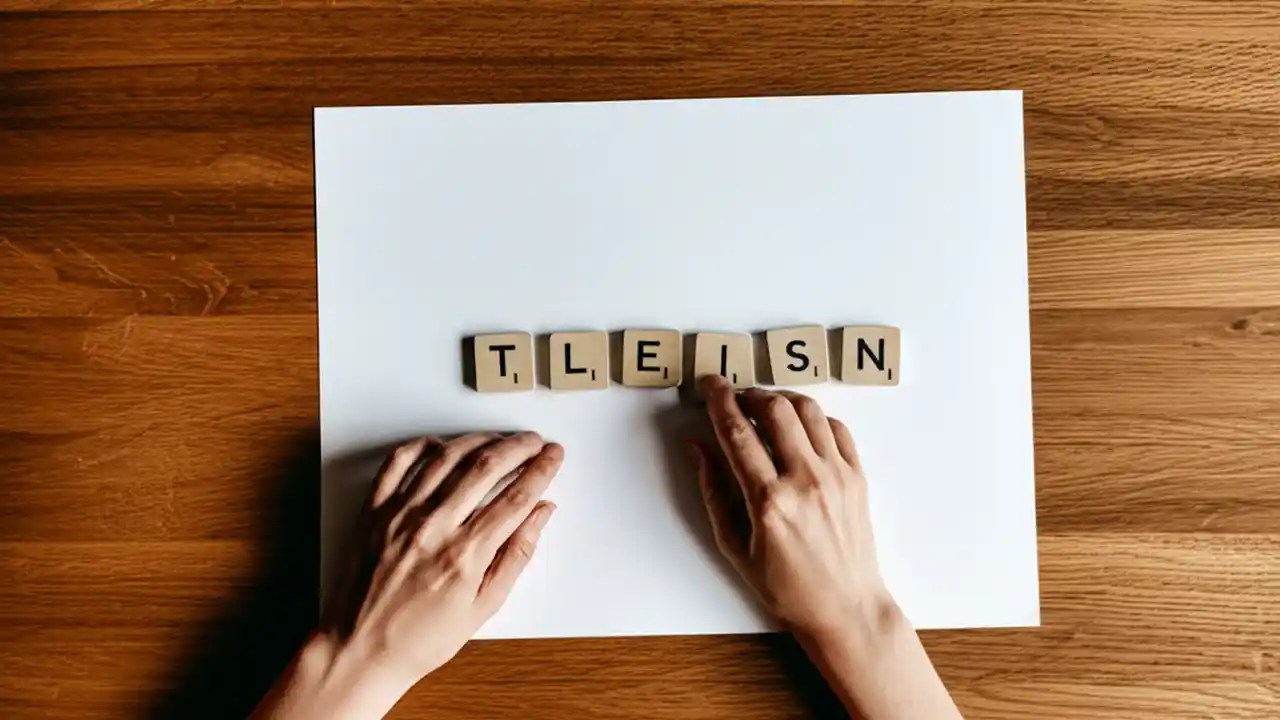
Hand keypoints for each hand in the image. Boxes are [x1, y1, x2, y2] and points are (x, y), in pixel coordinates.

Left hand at [255, 432, 561, 719]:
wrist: (360, 651)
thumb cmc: (421, 638)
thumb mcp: (484, 606)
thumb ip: (516, 555)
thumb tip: (542, 513)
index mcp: (466, 555)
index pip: (516, 497)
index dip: (541, 470)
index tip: (553, 456)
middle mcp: (434, 527)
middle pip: (486, 466)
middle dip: (518, 447)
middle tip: (534, 442)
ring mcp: (400, 515)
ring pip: (447, 457)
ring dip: (479, 441)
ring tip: (498, 440)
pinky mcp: (374, 512)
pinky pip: (398, 462)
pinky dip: (423, 446)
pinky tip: (442, 446)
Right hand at [691, 375, 889, 636]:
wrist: (845, 607)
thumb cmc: (787, 587)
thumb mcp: (734, 547)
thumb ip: (713, 492)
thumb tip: (699, 447)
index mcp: (769, 502)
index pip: (738, 433)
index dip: (719, 400)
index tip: (709, 384)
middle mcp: (805, 481)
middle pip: (775, 408)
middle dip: (749, 393)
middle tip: (735, 396)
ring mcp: (836, 475)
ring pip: (808, 409)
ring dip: (781, 398)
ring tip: (764, 406)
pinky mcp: (857, 476)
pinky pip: (835, 427)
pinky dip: (813, 417)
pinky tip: (798, 427)